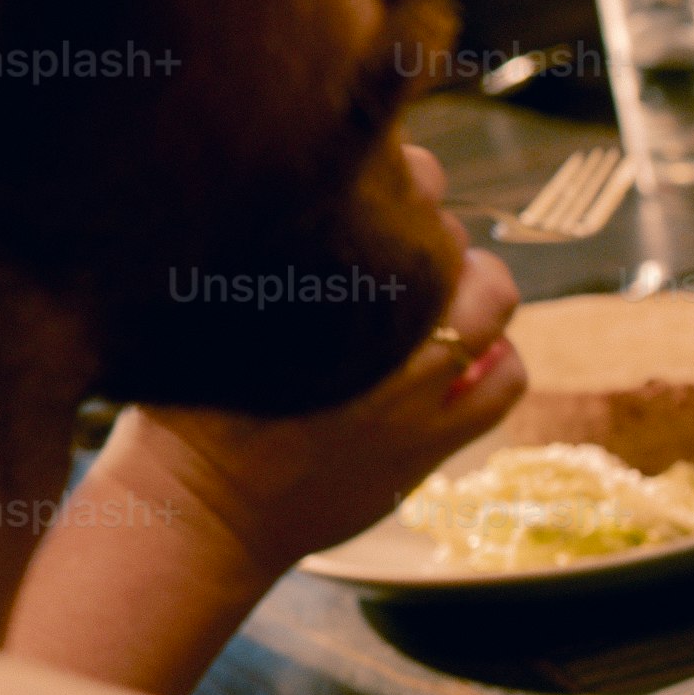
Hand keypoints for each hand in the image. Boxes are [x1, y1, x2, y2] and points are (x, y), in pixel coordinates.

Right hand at [114, 146, 525, 568]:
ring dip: (479, 290)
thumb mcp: (210, 320)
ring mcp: (414, 385)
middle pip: (446, 235)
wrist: (199, 514)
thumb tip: (292, 209)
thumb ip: (261, 262)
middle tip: (408, 247)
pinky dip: (501, 360)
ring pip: (493, 301)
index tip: (381, 190)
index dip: (401, 180)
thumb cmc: (186, 412)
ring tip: (450, 298)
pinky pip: (508, 382)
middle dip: (435, 231)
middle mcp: (377, 321)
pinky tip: (470, 360)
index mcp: (319, 277)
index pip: (400, 184)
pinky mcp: (432, 440)